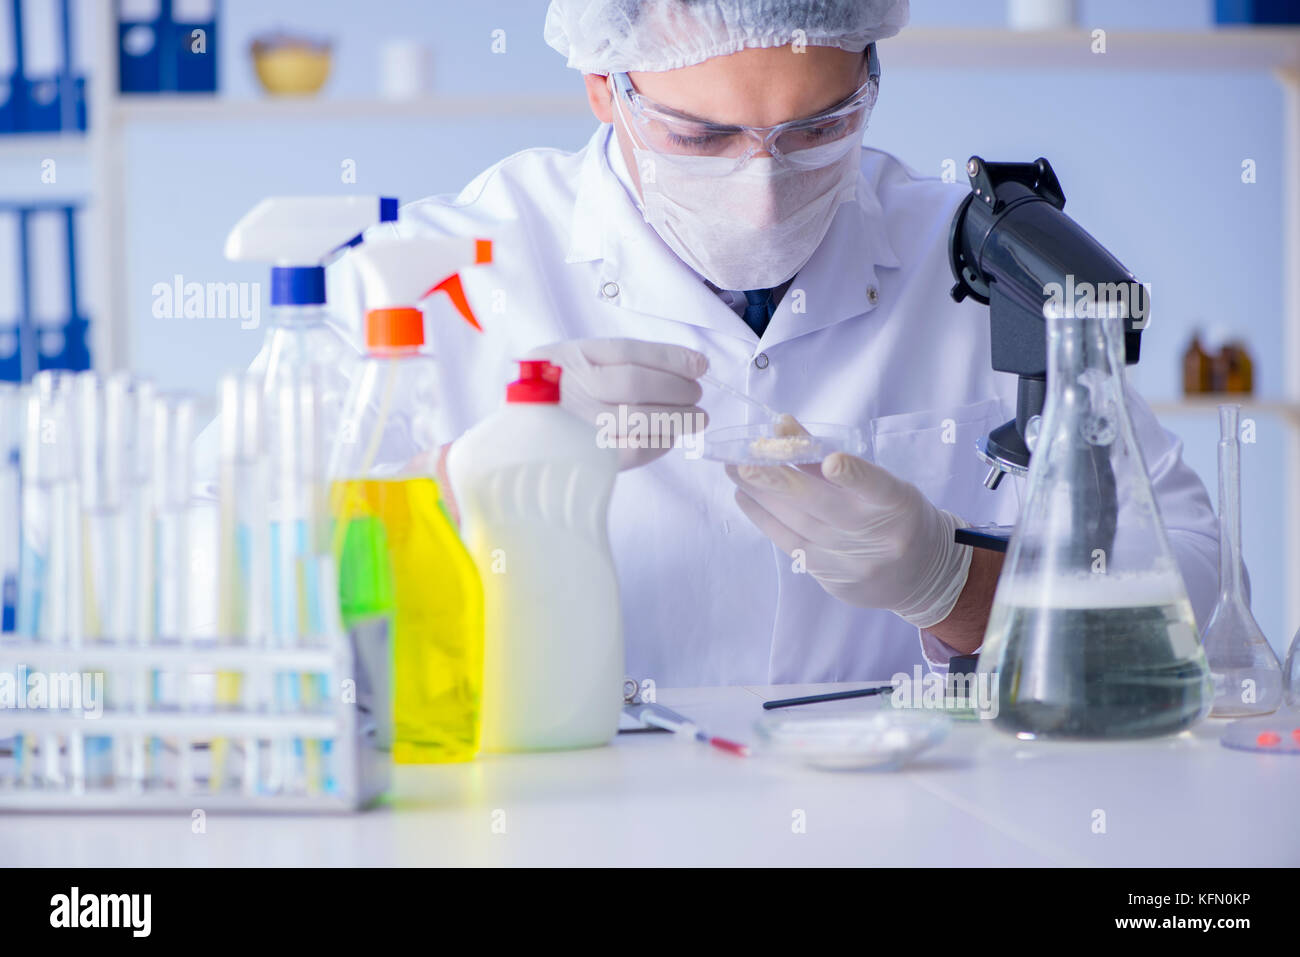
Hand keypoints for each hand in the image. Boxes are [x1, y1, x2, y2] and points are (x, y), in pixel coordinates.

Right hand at [526, 338, 707, 468]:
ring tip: (696, 417)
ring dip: (677, 418)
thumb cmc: (552, 396)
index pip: (627, 352)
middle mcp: (569, 388)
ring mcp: (575, 425)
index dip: (670, 357)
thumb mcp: (571, 361)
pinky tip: (670, 437)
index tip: (699, 364)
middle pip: (636, 383)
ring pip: (639, 419)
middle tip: (697, 394)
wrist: (511, 440)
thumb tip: (686, 365)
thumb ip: (618, 361)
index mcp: (566, 357)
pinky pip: (633, 452)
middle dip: (677, 389)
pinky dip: (661, 443)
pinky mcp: (586, 459)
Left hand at [727, 417, 971, 628]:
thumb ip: (831, 456)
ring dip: (761, 496)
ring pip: (798, 524)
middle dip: (778, 481)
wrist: (919, 575)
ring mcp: (852, 562)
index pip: (876, 487)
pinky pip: (791, 545)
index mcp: (897, 504)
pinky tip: (745, 498)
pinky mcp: (832, 580)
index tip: (832, 461)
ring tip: (734, 471)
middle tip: (742, 460)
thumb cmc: (895, 515)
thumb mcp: (880, 482)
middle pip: (822, 506)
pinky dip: (765, 519)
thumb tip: (782, 426)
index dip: (855, 475)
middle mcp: (876, 536)